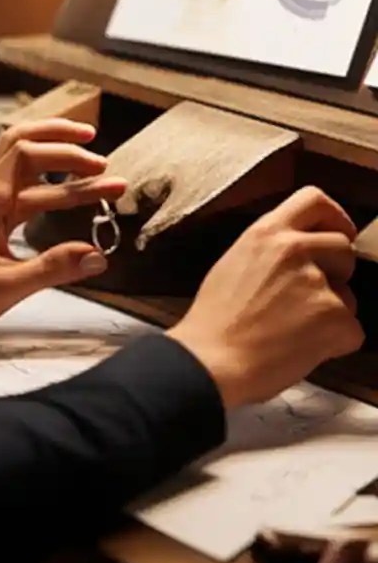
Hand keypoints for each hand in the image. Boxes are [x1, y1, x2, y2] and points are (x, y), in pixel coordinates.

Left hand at [0, 119, 126, 349]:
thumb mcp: (7, 287)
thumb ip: (52, 269)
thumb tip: (98, 255)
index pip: (27, 155)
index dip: (66, 156)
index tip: (103, 172)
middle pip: (21, 145)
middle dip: (61, 143)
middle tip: (100, 153)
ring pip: (18, 163)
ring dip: (51, 154)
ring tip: (85, 153)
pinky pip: (17, 187)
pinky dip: (41, 178)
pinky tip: (60, 183)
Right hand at [166, 187, 362, 408]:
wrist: (209, 362)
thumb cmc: (213, 324)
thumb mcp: (232, 265)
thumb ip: (269, 251)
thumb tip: (297, 257)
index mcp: (266, 234)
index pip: (314, 200)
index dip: (334, 217)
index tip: (336, 233)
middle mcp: (294, 251)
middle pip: (343, 248)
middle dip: (335, 274)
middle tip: (306, 299)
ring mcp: (318, 284)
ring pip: (350, 295)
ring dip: (332, 313)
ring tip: (293, 330)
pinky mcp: (335, 318)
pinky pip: (353, 331)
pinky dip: (334, 345)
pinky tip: (301, 350)